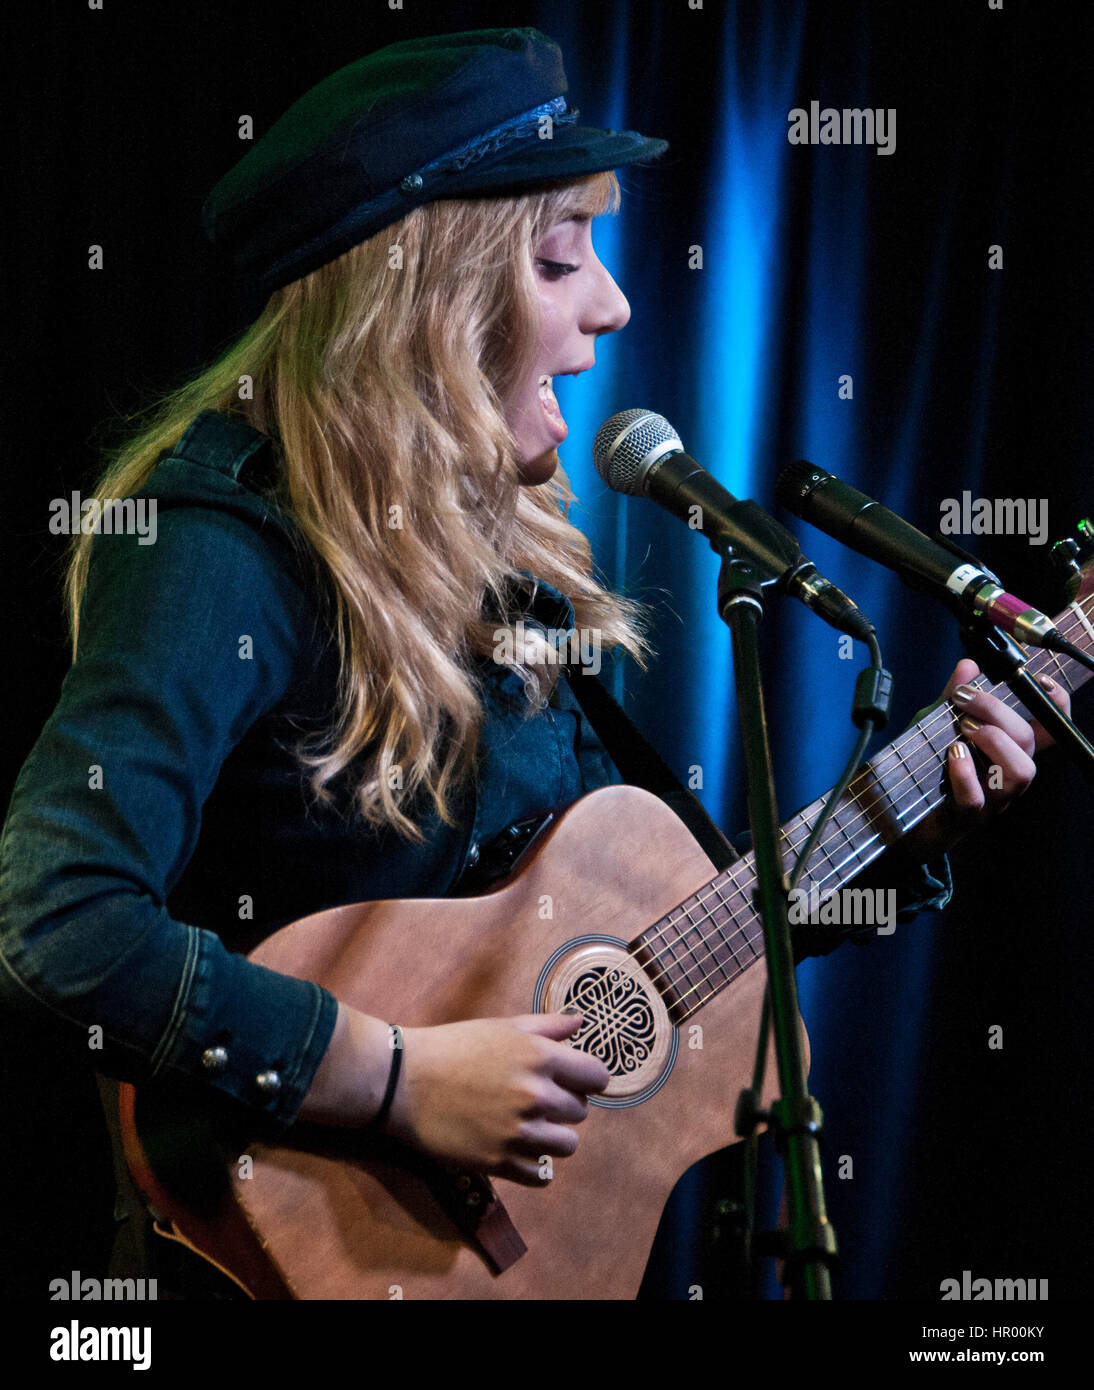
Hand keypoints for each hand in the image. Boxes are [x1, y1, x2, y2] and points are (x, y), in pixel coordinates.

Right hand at [384, 1012, 610, 1186]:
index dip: (587, 1078)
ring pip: (567, 1145)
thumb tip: (580, 1023)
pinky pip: (541, 1174)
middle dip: (564, 1105)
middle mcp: (535, 1095)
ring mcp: (517, 1132)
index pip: (597, 1077)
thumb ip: (546, 1026)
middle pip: (581, 1112)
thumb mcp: (501, 1027)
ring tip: (527, 1124)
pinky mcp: (498, 1162)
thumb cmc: (453, 1047)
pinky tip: (516, 1146)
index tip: (573, 1080)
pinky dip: (533, 1163)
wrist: (403, 1082)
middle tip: (536, 1098)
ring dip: (552, 1136)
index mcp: (540, 1057)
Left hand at [908, 657, 1070, 856]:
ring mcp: (991, 798)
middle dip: (999, 712)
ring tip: (964, 730)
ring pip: (1020, 772)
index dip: (1057, 703)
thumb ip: (952, 697)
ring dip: (994, 741)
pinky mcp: (966, 817)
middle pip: (1029, 740)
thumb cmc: (927, 768)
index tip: (1039, 679)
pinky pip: (977, 798)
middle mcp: (1007, 774)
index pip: (1048, 727)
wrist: (896, 812)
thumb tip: (969, 665)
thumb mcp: (936, 725)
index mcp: (1008, 750)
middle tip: (965, 700)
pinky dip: (965, 772)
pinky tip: (952, 755)